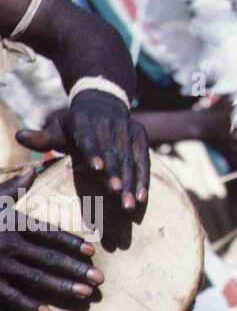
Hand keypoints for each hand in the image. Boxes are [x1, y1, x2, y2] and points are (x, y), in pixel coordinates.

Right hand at [0, 168, 101, 310]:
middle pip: (48, 258)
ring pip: (34, 278)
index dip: (71, 242)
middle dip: (76, 268)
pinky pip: (9, 297)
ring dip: (61, 286)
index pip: (48, 234)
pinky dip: (28, 305)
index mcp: (11, 224)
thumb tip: (32, 170)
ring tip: (85, 293)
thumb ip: (12, 188)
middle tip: (100, 278)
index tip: (92, 251)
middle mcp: (6, 244)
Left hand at [17, 91, 149, 212]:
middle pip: (113, 152)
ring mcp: (127, 127)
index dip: (93, 152)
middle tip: (116, 196)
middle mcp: (109, 121)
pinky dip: (143, 179)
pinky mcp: (141, 134)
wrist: (103, 106)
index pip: (88, 137)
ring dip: (131, 183)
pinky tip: (142, 196)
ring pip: (130, 158)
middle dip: (116, 175)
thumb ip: (42, 138)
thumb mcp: (57, 129)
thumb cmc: (74, 127)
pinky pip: (143, 159)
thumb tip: (19, 137)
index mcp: (84, 119)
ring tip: (128, 204)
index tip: (97, 168)